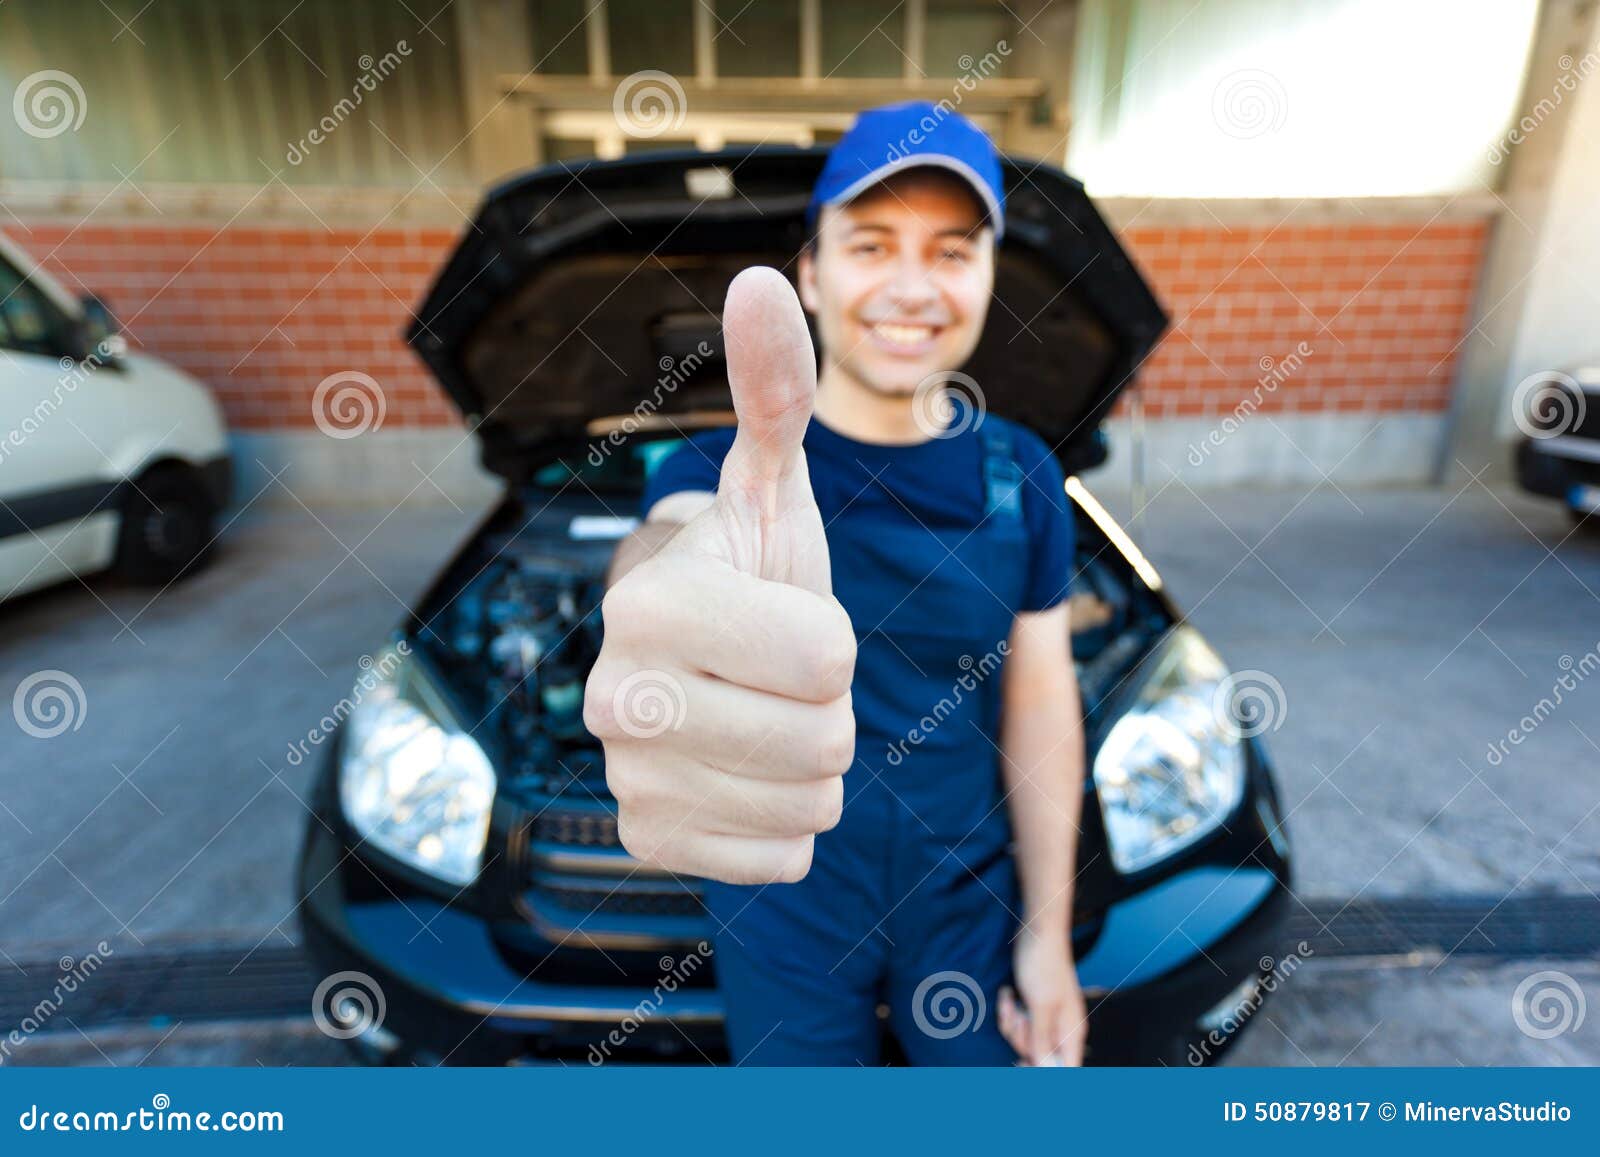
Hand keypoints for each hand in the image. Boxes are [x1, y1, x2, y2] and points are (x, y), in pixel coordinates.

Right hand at [584, 267, 856, 884]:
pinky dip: (788, 821)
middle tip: (782, 675)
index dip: (835, 639)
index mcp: (649, 602)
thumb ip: (773, 392)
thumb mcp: (773, 486)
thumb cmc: (749, 571)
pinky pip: (784, 856)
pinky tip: (745, 772)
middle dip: (829, 707)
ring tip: (765, 715)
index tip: (789, 616)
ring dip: (814, 762)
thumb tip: (758, 278)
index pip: (826, 659)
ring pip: (811, 805)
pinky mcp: (648, 842)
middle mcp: (613, 695)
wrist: (699, 662)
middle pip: (821, 742)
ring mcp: (624, 776)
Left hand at [999, 927, 1086, 1065]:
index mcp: (1071, 1032)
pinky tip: (1008, 994)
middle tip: (1020, 1014)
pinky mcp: (1031, 1007)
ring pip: (1022, 1038)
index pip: (1064, 1070)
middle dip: (1020, 1037)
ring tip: (1012, 999)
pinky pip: (1015, 1022)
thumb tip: (1043, 1069)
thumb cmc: (1043, 965)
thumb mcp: (1040, 1005)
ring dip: (1010, 1021)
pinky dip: (1008, 1010)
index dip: (1042, 1072)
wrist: (1037, 932)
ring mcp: (1045, 1017)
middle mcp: (1060, 1028)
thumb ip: (1041, 1040)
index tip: (1020, 1062)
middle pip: (1036, 1056)